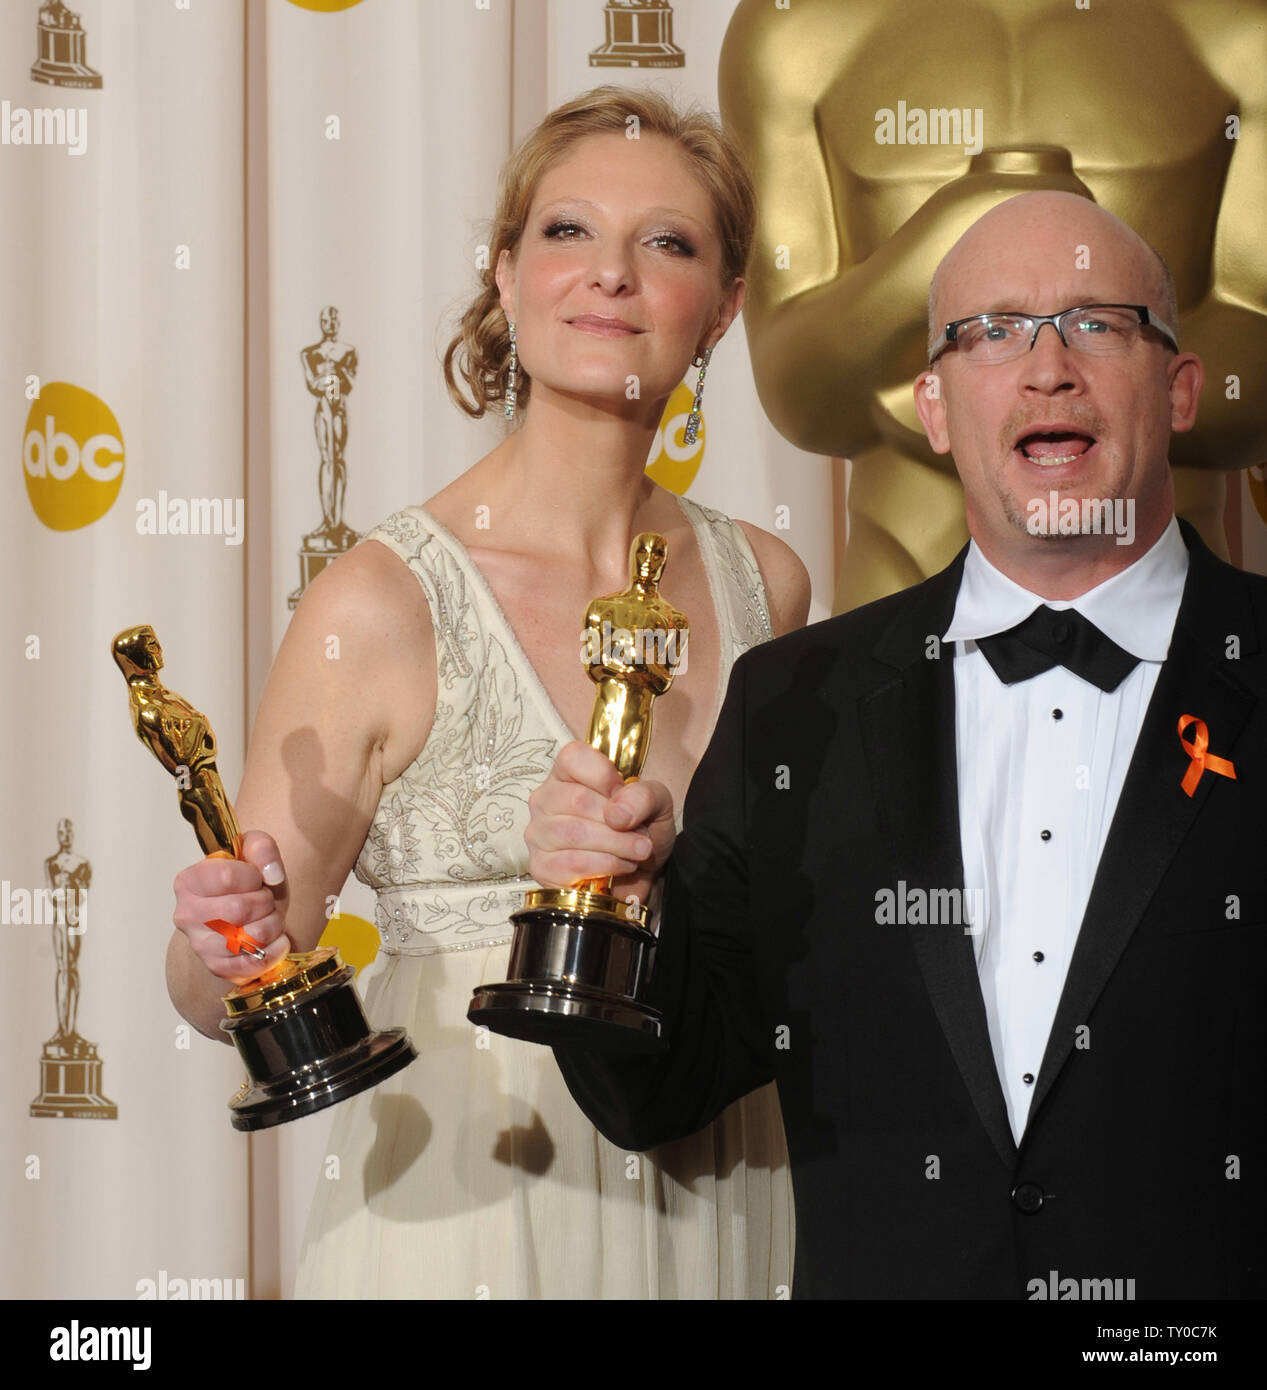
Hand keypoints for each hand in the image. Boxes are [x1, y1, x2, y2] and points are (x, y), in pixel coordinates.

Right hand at [171, 830, 292, 984]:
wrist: (248, 915)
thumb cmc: (248, 883)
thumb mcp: (253, 852)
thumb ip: (262, 848)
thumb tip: (272, 874)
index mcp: (188, 881)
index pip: (226, 877)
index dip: (253, 876)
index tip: (256, 878)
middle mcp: (186, 914)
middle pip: (239, 909)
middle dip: (264, 902)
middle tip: (263, 899)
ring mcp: (200, 945)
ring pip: (249, 938)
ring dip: (271, 925)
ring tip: (266, 917)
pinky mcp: (217, 967)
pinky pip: (253, 963)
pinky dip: (274, 950)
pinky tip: (275, 939)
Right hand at [526, 742, 676, 912]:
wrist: (641, 873)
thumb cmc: (639, 829)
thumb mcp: (656, 803)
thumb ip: (644, 796)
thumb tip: (617, 813)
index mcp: (568, 773)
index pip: (573, 757)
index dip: (605, 776)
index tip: (625, 794)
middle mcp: (546, 799)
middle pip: (578, 799)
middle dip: (620, 820)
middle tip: (643, 834)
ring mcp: (539, 833)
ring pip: (575, 833)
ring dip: (617, 844)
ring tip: (639, 851)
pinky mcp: (542, 867)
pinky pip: (573, 863)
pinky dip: (606, 865)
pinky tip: (622, 865)